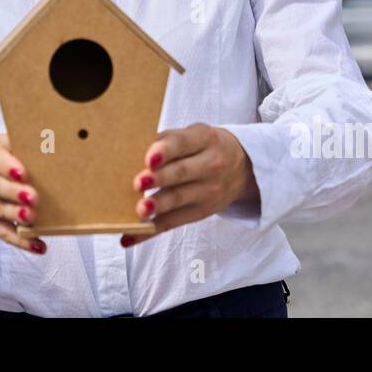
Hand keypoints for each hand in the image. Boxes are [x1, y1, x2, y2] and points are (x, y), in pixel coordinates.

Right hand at [0, 132, 46, 254]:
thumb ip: (13, 142)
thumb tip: (45, 144)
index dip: (6, 166)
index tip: (22, 172)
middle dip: (12, 193)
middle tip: (32, 197)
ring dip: (15, 215)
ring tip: (32, 217)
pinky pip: (2, 233)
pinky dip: (20, 241)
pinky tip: (38, 245)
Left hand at [119, 123, 257, 247]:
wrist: (243, 167)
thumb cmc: (204, 146)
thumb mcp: (194, 134)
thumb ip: (167, 140)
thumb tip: (129, 152)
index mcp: (205, 139)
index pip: (183, 143)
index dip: (165, 150)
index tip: (148, 158)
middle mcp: (210, 165)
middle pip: (182, 173)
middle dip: (160, 179)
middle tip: (138, 183)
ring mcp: (208, 192)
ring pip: (179, 199)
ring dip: (158, 207)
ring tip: (139, 211)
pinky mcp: (201, 212)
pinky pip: (173, 223)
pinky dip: (149, 232)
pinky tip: (130, 237)